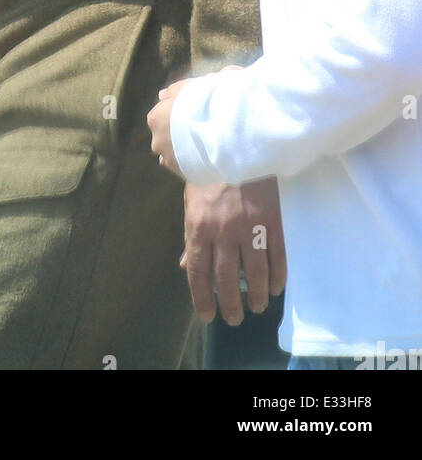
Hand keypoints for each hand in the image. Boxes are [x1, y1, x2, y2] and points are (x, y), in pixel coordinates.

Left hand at [148, 65, 244, 176]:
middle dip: (177, 133)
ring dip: (184, 148)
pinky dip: (192, 161)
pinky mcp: (184, 173)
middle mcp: (157, 141)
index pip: (160, 115)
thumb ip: (172, 91)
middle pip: (165, 135)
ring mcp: (169, 160)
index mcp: (155, 119)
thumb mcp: (187, 88)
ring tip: (205, 142)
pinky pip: (185, 166)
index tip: (191, 112)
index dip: (177, 113)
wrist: (223, 131)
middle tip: (199, 126)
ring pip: (174, 153)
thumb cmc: (203, 104)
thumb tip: (161, 95)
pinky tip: (205, 154)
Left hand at [182, 177, 286, 325]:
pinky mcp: (271, 219)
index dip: (202, 297)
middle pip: (225, 278)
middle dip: (229, 303)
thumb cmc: (208, 172)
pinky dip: (277, 276)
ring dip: (255, 295)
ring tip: (256, 307)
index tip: (208, 315)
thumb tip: (184, 265)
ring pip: (253, 273)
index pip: (197, 271)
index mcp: (197, 225)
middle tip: (234, 318)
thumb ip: (190, 235)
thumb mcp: (191, 200)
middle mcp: (221, 230)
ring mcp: (248, 226)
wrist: (235, 143)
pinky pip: (276, 256)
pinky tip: (274, 288)